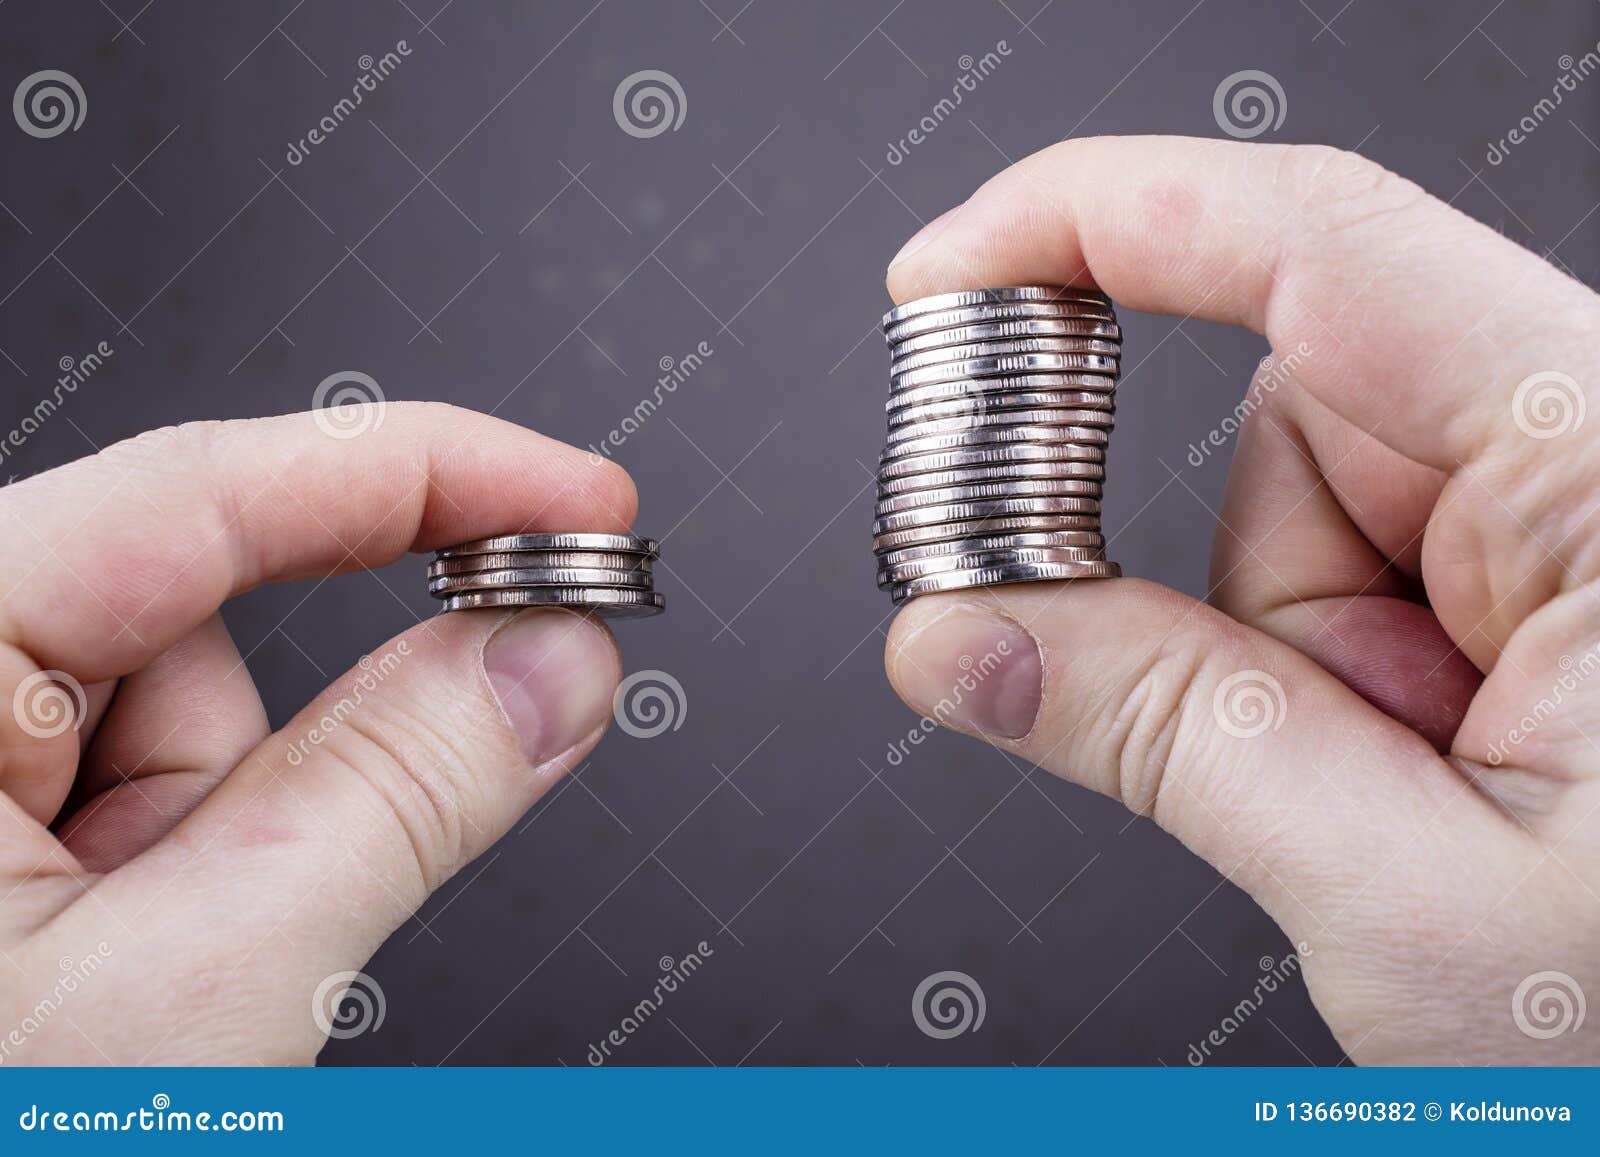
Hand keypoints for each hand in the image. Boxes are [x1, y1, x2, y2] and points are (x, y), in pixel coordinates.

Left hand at [0, 403, 633, 1062]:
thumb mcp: (192, 995)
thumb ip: (400, 793)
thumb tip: (549, 660)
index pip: (211, 490)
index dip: (430, 474)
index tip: (582, 499)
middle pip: (197, 638)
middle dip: (281, 772)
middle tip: (286, 903)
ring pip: (176, 742)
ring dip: (211, 863)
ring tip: (140, 1010)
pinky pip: (134, 812)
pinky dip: (171, 890)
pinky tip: (110, 1001)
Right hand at [882, 135, 1599, 1063]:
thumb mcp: (1420, 896)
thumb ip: (1170, 739)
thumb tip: (963, 638)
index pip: (1316, 246)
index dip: (1097, 219)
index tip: (946, 271)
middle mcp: (1593, 464)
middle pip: (1292, 413)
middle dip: (1229, 582)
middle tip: (1216, 714)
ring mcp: (1570, 528)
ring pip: (1305, 517)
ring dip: (1291, 659)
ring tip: (1391, 806)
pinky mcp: (1539, 590)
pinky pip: (1349, 582)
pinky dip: (1328, 678)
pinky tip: (1418, 779)